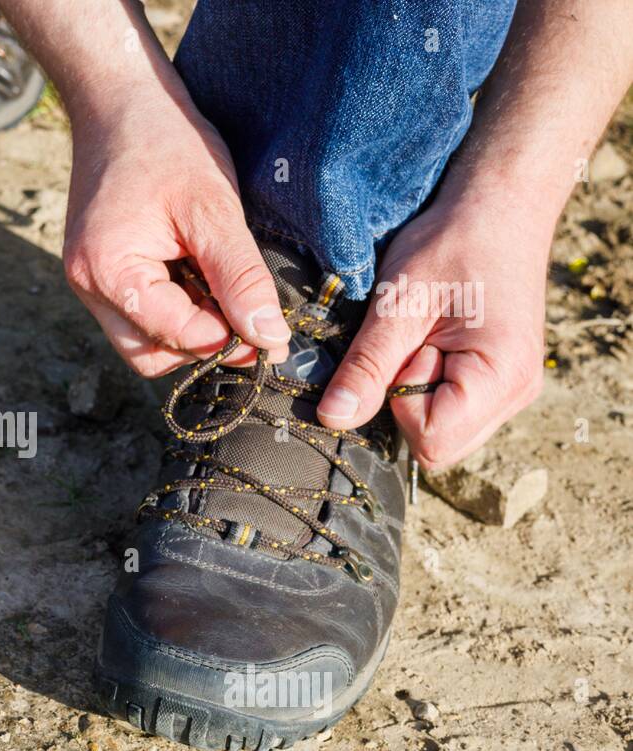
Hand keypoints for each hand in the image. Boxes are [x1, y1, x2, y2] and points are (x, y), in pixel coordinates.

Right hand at [61, 86, 290, 376]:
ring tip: (216, 285)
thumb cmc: (166, 143)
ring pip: (142, 342)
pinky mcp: (96, 274)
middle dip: (201, 342)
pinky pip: (136, 314)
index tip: (267, 328)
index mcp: (109, 271)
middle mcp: (87, 286)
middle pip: (151, 355)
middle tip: (244, 311)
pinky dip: (172, 308)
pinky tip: (194, 274)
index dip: (226, 339)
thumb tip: (269, 340)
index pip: (175, 337)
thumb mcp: (215, 209)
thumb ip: (240, 278)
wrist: (120, 101)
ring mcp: (87, 283)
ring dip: (187, 330)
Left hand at [317, 198, 548, 469]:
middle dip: (407, 403)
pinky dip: (429, 384)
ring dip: (417, 393)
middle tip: (412, 343)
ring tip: (424, 338)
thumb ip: (367, 366)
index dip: (400, 404)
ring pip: (442, 431)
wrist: (498, 207)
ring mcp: (511, 392)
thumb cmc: (452, 244)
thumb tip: (333, 418)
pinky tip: (433, 342)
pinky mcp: (499, 382)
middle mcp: (516, 395)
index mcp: (502, 378)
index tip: (403, 350)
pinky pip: (451, 409)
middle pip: (438, 445)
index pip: (432, 440)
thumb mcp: (398, 303)